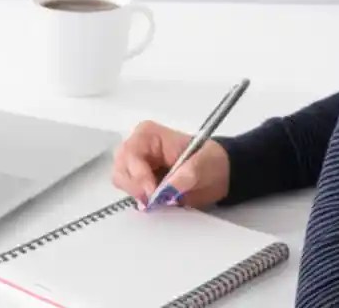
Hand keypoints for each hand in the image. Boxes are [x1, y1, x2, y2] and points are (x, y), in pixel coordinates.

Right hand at [110, 120, 229, 208]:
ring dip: (136, 194)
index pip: (131, 152)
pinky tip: (156, 203)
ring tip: (158, 201)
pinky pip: (131, 193)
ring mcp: (137, 166)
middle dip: (134, 186)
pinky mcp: (140, 183)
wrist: (217, 175)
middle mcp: (138, 148)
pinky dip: (141, 201)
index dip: (137, 173)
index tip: (152, 191)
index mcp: (150, 135)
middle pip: (121, 167)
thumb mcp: (205, 164)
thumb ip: (188, 174)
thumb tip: (170, 188)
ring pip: (121, 181)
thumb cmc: (210, 160)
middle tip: (153, 200)